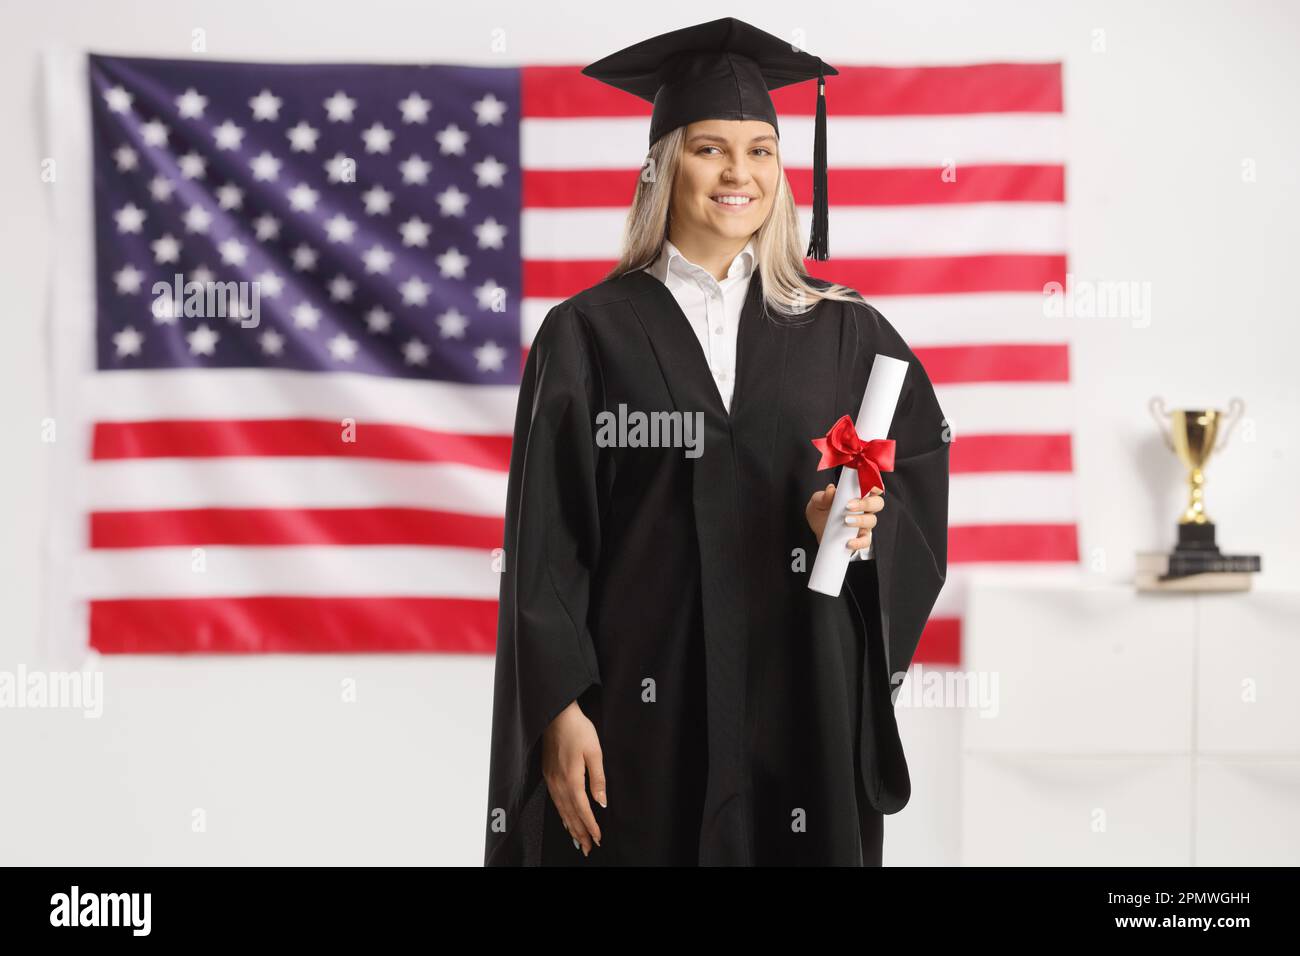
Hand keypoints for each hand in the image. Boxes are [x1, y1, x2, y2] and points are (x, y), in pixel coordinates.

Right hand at [541, 699, 604, 855]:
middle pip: (570, 814)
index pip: (583, 809)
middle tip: (587, 849)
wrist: (557, 714)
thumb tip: (602, 802)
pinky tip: (565, 819)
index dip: (591, 826)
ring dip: (570, 827)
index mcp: (572, 778)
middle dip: (580, 833)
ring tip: (577, 841)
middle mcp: (559, 783)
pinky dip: (561, 814)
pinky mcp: (548, 774)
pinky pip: (555, 801)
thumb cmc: (578, 730)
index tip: (598, 839)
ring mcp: (551, 779)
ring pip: (561, 810)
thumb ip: (598, 779)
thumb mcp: (594, 752)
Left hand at [805, 482, 884, 552]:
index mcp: (857, 495)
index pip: (872, 486)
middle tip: (849, 506)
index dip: (874, 485)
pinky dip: (859, 542)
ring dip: (860, 520)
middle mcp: (864, 508)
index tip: (866, 486)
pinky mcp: (860, 538)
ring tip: (845, 521)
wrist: (817, 533)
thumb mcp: (817, 503)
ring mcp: (864, 524)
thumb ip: (823, 496)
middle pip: (878, 502)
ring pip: (872, 520)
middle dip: (866, 503)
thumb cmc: (820, 514)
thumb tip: (831, 490)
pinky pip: (866, 540)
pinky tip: (849, 542)